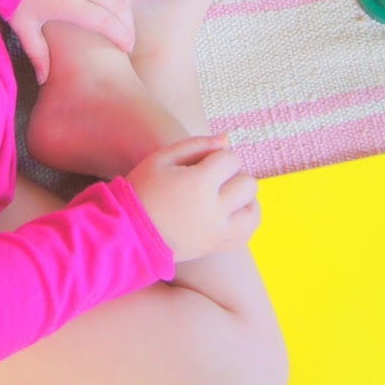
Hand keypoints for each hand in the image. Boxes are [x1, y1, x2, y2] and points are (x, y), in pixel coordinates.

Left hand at [9, 0, 133, 81]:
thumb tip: (44, 79)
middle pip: (117, 3)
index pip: (107, 23)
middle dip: (128, 21)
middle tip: (128, 32)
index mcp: (68, 4)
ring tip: (125, 10)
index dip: (123, 36)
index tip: (127, 47)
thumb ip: (37, 52)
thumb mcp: (22, 24)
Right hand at [127, 135, 260, 263]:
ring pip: (254, 209)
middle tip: (212, 180)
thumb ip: (198, 144)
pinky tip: (229, 212)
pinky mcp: (217, 246)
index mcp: (198, 184)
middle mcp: (213, 210)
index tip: (201, 164)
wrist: (129, 233)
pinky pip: (248, 232)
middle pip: (248, 183)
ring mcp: (218, 232)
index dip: (218, 156)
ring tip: (224, 196)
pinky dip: (244, 219)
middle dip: (233, 176)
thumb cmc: (143, 190)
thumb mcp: (162, 158)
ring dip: (244, 198)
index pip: (231, 159)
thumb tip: (228, 138)